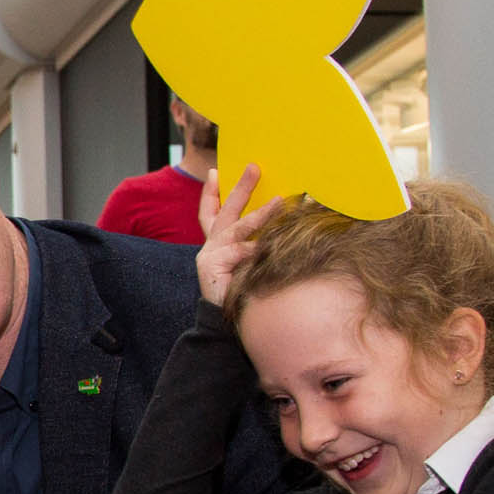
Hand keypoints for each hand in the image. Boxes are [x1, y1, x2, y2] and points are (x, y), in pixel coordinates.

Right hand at [194, 165, 278, 306]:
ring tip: (280, 202)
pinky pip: (241, 251)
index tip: (215, 172)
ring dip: (261, 214)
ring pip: (238, 227)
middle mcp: (211, 246)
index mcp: (217, 245)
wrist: (225, 325)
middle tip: (253, 167)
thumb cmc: (244, 297)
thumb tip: (284, 229)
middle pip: (224, 210)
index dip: (211, 193)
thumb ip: (259, 248)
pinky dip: (257, 249)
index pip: (211, 213)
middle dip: (239, 187)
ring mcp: (210, 255)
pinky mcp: (211, 266)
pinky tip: (271, 247)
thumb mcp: (250, 267)